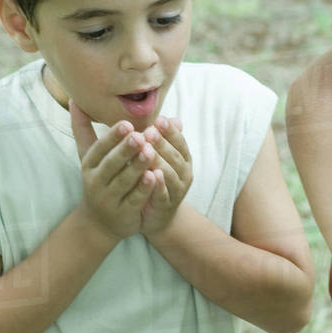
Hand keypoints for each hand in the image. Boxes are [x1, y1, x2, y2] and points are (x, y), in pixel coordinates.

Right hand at [70, 102, 158, 239]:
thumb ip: (83, 129)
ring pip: (124, 181)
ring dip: (137, 166)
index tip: (126, 124)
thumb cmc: (100, 180)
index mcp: (89, 164)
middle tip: (140, 136)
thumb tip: (74, 99)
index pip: (99, 148)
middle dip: (125, 149)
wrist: (99, 222)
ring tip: (150, 152)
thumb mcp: (89, 156)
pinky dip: (143, 188)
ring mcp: (108, 198)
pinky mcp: (122, 212)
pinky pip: (134, 199)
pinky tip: (154, 177)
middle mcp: (95, 181)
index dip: (112, 137)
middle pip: (112, 164)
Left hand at [138, 116, 192, 236]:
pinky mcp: (166, 205)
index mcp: (183, 159)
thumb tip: (173, 118)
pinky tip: (150, 175)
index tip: (159, 119)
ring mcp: (177, 190)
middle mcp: (184, 173)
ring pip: (170, 174)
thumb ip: (163, 140)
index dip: (170, 131)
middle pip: (175, 156)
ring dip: (159, 161)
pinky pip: (163, 194)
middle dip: (162, 143)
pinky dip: (158, 185)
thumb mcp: (160, 157)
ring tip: (147, 150)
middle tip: (149, 131)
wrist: (155, 214)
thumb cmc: (156, 179)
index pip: (179, 142)